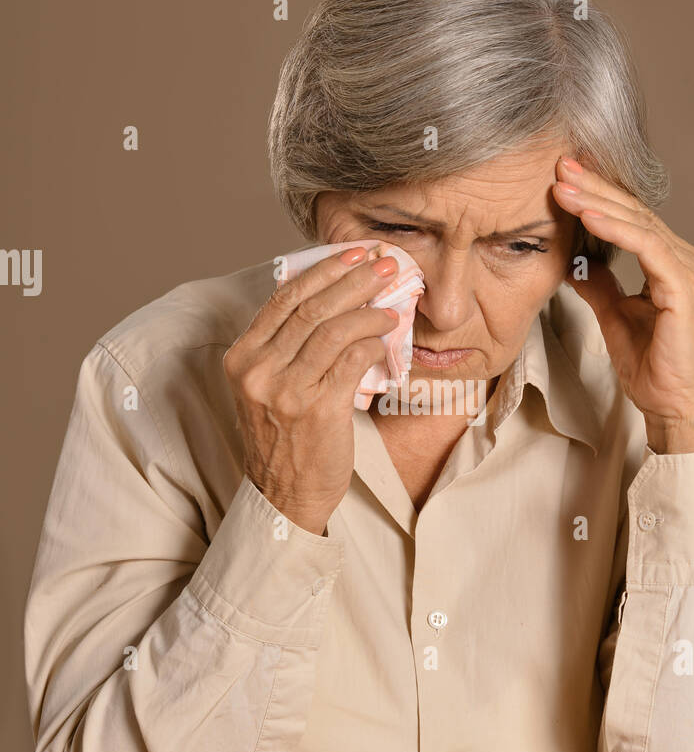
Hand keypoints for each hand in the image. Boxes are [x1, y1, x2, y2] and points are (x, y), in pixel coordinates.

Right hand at [223, 248, 400, 532]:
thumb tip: (334, 299)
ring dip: (369, 311)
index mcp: (242, 358)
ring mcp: (286, 390)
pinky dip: (373, 343)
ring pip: (334, 329)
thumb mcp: (269, 387)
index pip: (284, 299)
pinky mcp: (318, 409)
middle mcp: (258, 371)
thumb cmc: (284, 440)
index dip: (322, 271)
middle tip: (383, 265)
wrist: (284, 496)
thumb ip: (286, 347)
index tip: (352, 255)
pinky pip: (352, 359)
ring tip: (393, 305)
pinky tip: (385, 340)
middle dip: (353, 280)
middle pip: (311, 308)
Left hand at [553, 156, 693, 454]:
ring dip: (598, 202)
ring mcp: (688, 272)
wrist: (676, 408)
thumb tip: (576, 262)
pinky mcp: (685, 289)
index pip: (631, 220)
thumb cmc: (655, 369)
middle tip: (559, 165)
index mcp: (671, 265)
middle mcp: (684, 261)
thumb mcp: (615, 318)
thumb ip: (600, 286)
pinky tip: (588, 217)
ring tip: (564, 186)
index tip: (563, 178)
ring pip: (640, 224)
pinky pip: (648, 249)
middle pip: (634, 213)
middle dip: (594, 187)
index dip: (597, 196)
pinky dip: (616, 230)